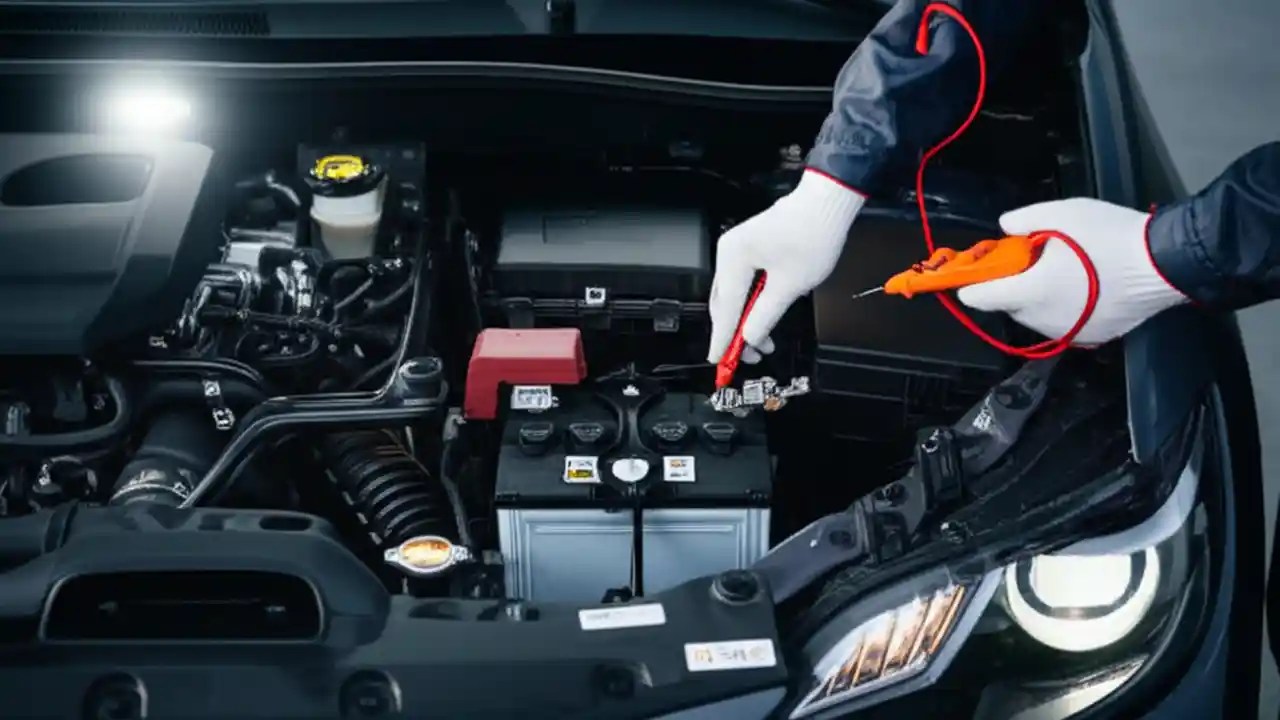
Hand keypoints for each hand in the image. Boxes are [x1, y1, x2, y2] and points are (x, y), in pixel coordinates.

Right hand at [707, 169, 864, 362]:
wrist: (827, 204)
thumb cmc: (812, 234)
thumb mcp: (790, 286)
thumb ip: (766, 316)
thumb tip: (751, 337)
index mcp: (734, 258)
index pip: (726, 309)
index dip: (723, 338)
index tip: (718, 359)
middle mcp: (729, 251)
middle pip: (724, 303)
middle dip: (735, 332)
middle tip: (749, 355)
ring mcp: (737, 248)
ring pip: (733, 295)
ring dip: (744, 319)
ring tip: (761, 341)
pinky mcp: (749, 249)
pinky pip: (741, 282)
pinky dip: (749, 303)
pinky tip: (760, 318)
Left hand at [956, 198, 1188, 345]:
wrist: (1165, 264)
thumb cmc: (1109, 236)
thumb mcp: (1062, 213)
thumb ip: (1023, 220)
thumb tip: (1005, 228)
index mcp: (1029, 293)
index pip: (980, 298)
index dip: (971, 283)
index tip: (971, 273)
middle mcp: (1043, 320)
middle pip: (1010, 305)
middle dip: (1013, 284)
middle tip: (1032, 259)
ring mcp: (1069, 333)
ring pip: (1036, 316)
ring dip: (1038, 297)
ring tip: (1063, 271)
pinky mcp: (1093, 339)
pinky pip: (1064, 324)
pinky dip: (1064, 309)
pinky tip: (1082, 288)